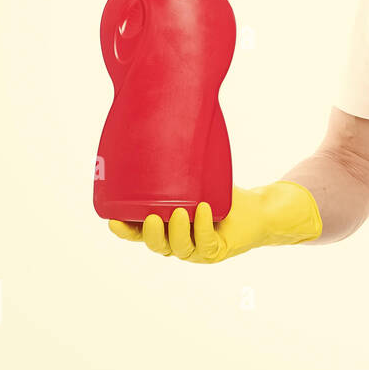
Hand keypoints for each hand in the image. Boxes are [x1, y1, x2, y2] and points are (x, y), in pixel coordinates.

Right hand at [108, 181, 321, 262]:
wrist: (257, 208)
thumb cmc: (221, 193)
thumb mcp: (196, 177)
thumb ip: (179, 162)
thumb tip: (168, 118)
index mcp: (165, 227)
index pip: (137, 233)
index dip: (124, 230)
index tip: (111, 220)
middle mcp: (176, 241)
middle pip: (156, 244)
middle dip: (150, 233)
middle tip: (152, 216)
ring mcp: (195, 250)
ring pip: (178, 248)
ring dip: (177, 232)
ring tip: (181, 212)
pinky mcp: (216, 251)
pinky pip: (205, 243)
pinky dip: (203, 228)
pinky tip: (204, 211)